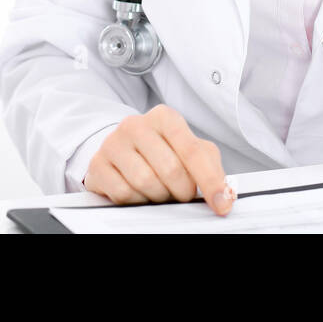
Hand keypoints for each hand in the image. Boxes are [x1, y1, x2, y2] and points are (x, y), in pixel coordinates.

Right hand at [83, 104, 234, 214]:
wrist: (122, 150)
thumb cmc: (160, 150)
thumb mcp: (190, 150)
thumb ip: (210, 167)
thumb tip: (224, 196)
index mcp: (164, 117)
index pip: (192, 151)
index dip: (210, 181)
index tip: (221, 204)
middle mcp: (135, 125)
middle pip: (170, 170)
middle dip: (181, 190)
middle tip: (180, 192)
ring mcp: (113, 143)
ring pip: (146, 182)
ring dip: (159, 196)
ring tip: (159, 190)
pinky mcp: (98, 164)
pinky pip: (124, 193)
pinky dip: (137, 200)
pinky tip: (139, 192)